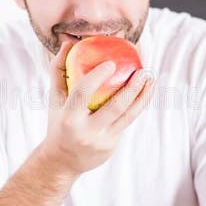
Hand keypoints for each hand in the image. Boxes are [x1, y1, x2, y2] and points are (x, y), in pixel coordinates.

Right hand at [42, 40, 154, 176]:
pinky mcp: (111, 147)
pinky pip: (126, 123)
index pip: (83, 93)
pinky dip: (136, 106)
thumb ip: (59, 70)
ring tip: (151, 80)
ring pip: (128, 116)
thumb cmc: (57, 122)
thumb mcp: (54, 99)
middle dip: (133, 87)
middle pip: (115, 106)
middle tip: (143, 70)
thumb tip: (69, 43)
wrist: (61, 162)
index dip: (97, 77)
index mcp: (68, 118)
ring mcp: (101, 141)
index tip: (111, 63)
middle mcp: (86, 131)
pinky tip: (144, 93)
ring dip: (143, 96)